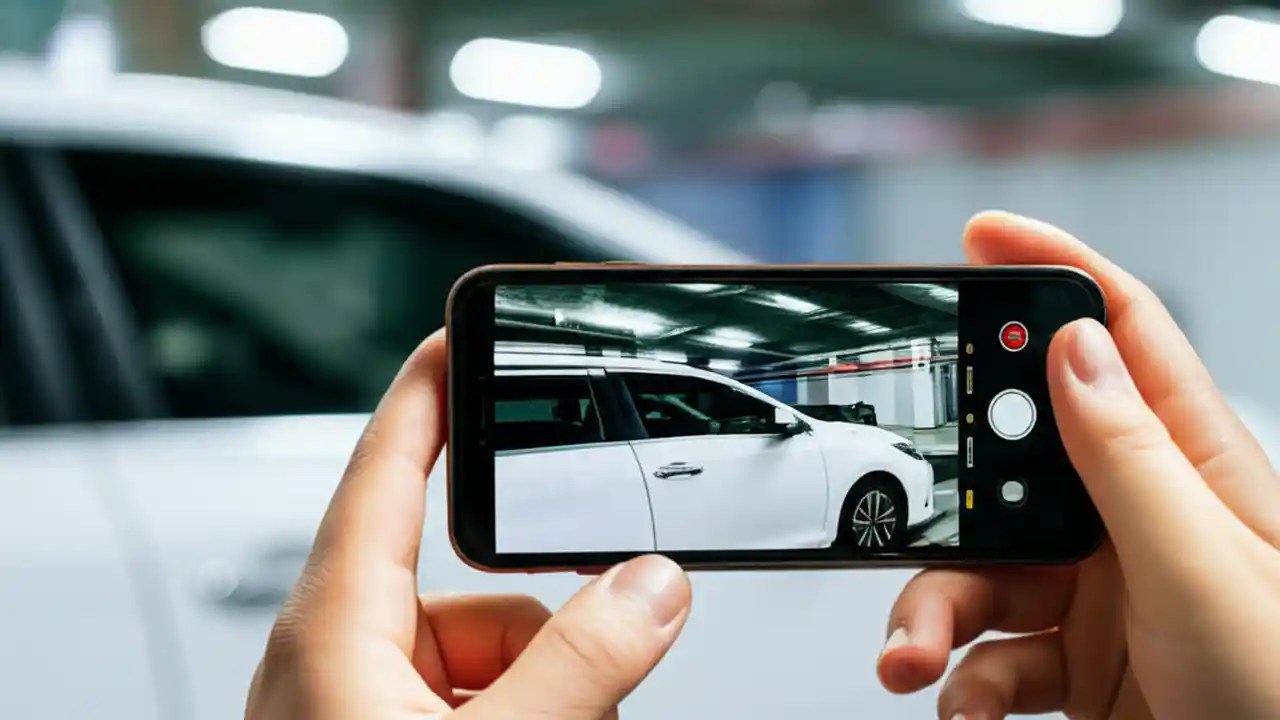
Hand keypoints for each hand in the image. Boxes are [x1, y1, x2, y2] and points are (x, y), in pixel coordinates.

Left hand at [245, 331, 691, 719]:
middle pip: (466, 585)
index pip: (381, 475)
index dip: (423, 395)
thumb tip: (650, 589)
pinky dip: (519, 713)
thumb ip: (577, 665)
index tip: (455, 338)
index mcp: (330, 635)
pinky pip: (467, 695)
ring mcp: (355, 707)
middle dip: (546, 623)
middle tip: (595, 664)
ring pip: (480, 650)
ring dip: (543, 686)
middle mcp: (334, 662)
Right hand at [878, 212, 1279, 719]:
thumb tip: (1071, 345)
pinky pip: (987, 648)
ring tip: (919, 653)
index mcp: (1189, 467)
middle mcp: (1137, 518)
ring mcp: (1099, 589)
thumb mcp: (1203, 567)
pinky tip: (967, 702)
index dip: (1052, 270)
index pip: (1119, 335)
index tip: (982, 236)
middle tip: (897, 510)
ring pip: (979, 565)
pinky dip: (962, 678)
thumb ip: (1128, 456)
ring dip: (933, 610)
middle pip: (1010, 462)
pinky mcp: (1072, 656)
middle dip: (941, 489)